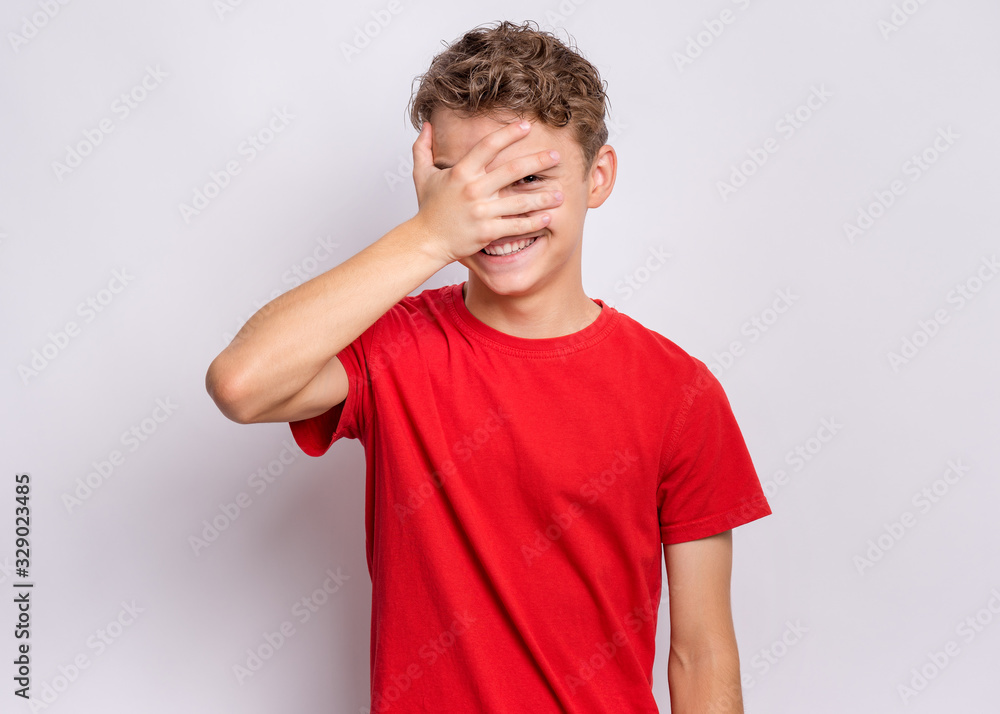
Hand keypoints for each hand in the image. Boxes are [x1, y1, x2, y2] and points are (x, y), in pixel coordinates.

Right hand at [409, 119, 564, 264]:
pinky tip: (548, 217)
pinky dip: (534, 222)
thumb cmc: (428, 209)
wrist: (426, 241)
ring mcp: (481, 212)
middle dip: (537, 161)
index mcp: (461, 172)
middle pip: (512, 170)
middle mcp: (473, 190)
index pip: (488, 146)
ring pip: (520, 201)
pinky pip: (516, 226)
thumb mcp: (422, 175)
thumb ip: (423, 149)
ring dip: (543, 197)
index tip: (527, 127)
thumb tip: (428, 126)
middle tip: (556, 156)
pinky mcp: (487, 231)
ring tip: (560, 193)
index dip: (509, 133)